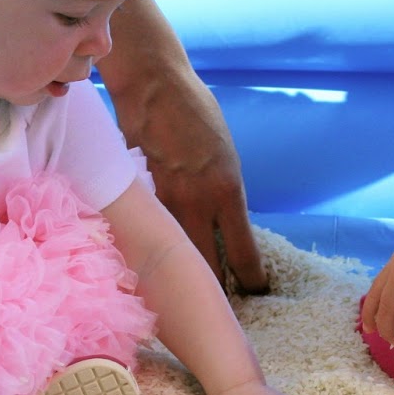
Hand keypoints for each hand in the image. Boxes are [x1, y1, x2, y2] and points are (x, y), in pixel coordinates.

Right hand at [127, 65, 268, 293]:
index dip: (251, 278)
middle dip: (215, 290)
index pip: (244, 251)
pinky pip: (149, 233)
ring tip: (185, 293)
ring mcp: (164, 203)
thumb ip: (222, 186)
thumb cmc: (194, 109)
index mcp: (228, 190)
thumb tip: (220, 212)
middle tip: (220, 309)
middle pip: (207, 265)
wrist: (153, 85)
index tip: (256, 291)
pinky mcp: (137, 197)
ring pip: (175, 254)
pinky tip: (152, 260)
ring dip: (182, 273)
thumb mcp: (223, 151)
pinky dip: (152, 247)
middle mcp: (198, 203)